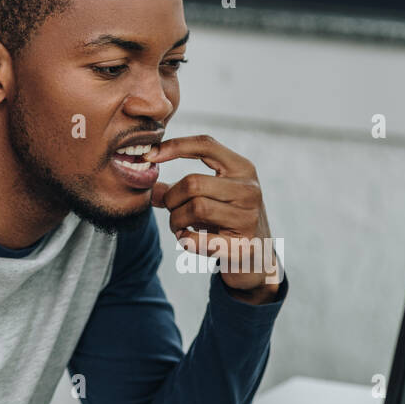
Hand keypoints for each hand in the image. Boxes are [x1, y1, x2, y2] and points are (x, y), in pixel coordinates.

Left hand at [148, 134, 282, 302]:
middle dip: (171, 198)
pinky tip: (186, 239)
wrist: (257, 258)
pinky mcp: (241, 246)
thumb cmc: (227, 221)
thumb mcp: (210, 196)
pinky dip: (184, 239)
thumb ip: (180, 188)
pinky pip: (198, 239)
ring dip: (176, 220)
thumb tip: (147, 182)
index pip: (206, 145)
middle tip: (171, 209)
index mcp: (243, 169)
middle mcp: (249, 190)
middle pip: (193, 183)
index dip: (174, 146)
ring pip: (195, 208)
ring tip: (178, 226)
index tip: (149, 155)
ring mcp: (247, 218)